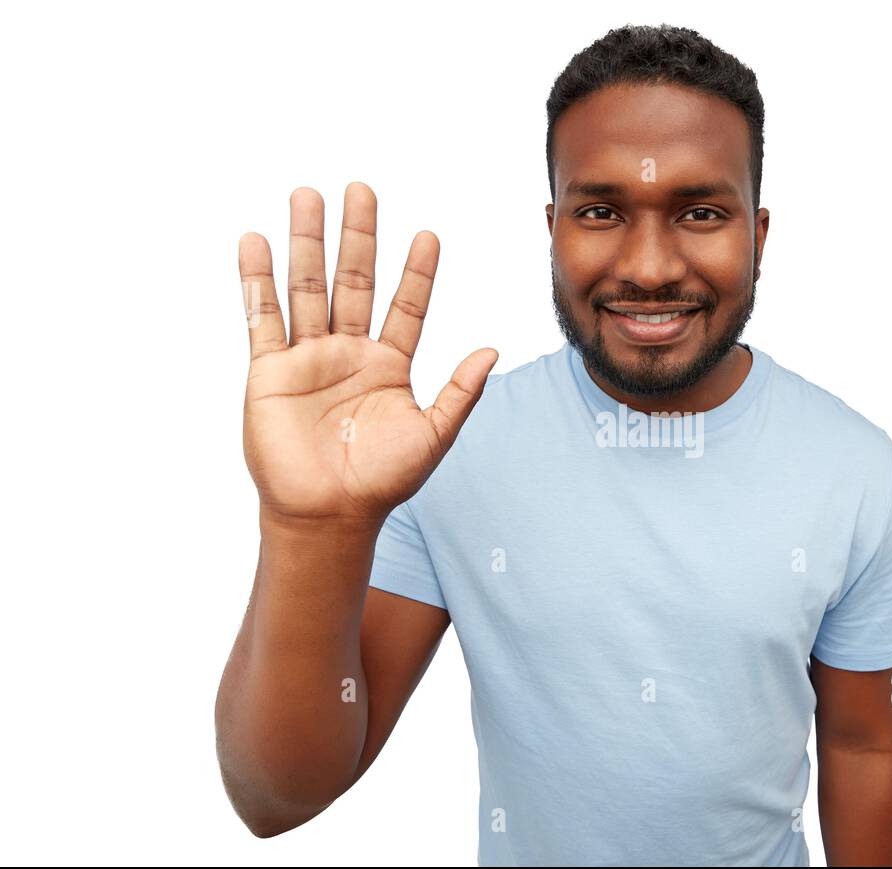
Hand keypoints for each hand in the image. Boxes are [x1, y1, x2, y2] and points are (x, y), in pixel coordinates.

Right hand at [237, 183, 496, 524]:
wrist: (329, 514)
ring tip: (307, 195)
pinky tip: (257, 242)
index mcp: (388, 365)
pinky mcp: (269, 371)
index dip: (417, 272)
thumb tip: (493, 350)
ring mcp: (307, 358)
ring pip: (307, 287)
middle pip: (353, 281)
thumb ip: (460, 391)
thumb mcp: (433, 434)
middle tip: (361, 189)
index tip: (429, 236)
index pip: (406, 306)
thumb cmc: (382, 481)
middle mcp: (348, 353)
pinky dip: (257, 280)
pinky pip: (261, 317)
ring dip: (306, 242)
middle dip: (358, 236)